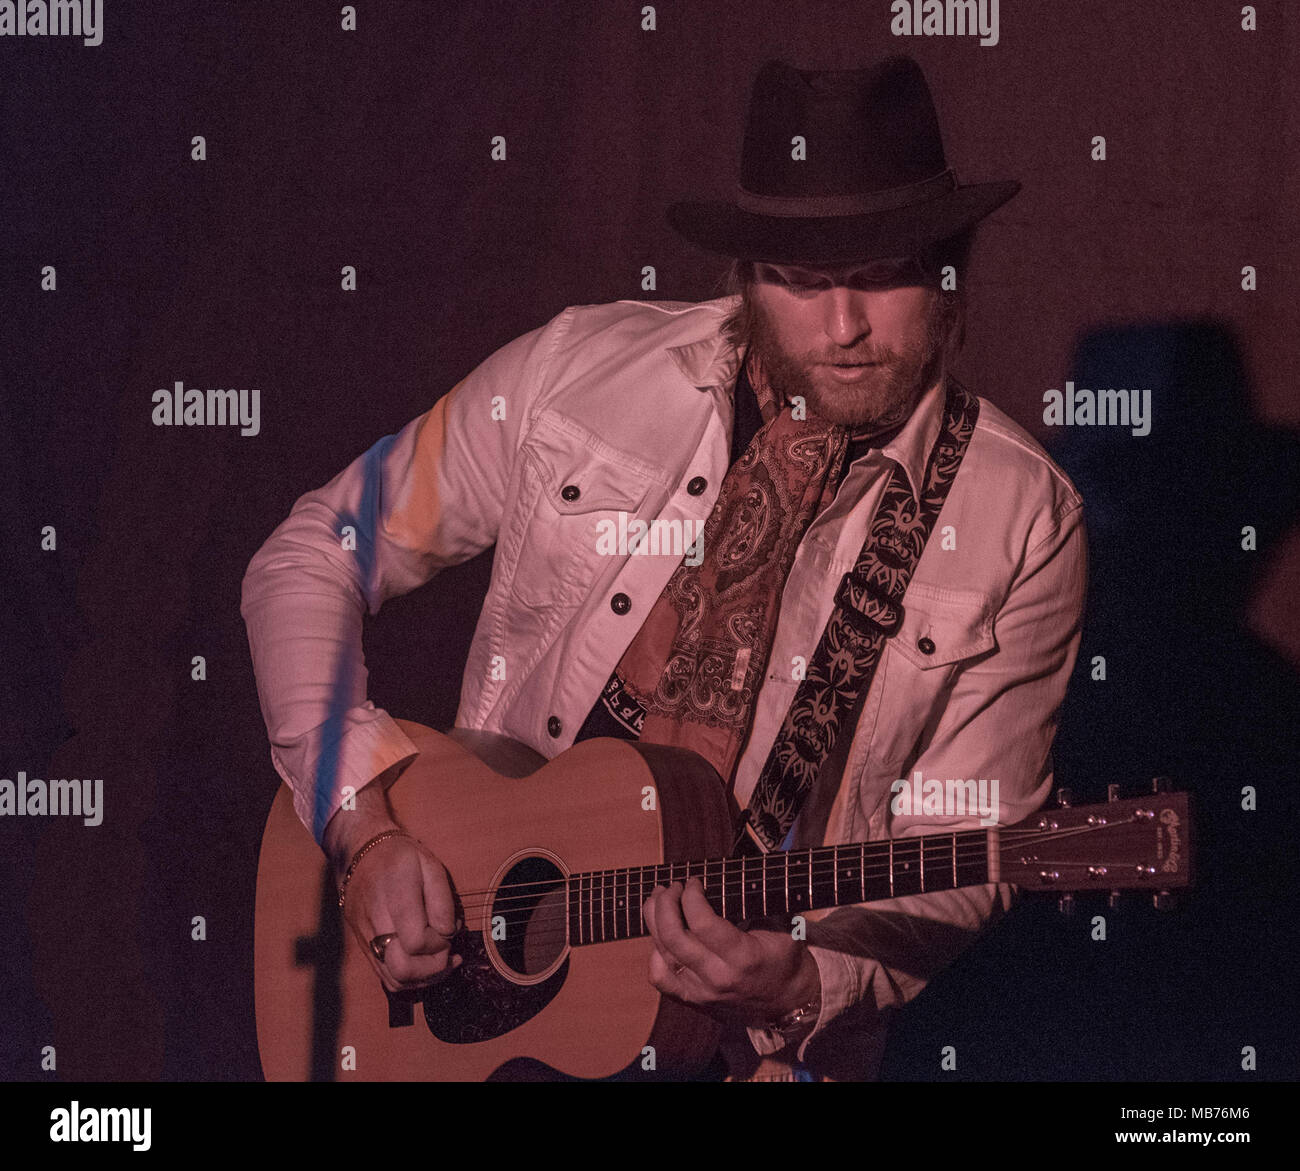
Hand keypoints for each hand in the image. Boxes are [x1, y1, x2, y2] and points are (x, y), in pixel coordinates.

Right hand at [323, 775, 460, 993]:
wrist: (360, 852)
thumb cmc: (401, 857)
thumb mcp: (430, 864)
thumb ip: (442, 900)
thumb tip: (448, 933)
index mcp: (395, 895)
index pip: (416, 942)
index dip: (439, 943)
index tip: (450, 928)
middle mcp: (375, 920)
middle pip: (402, 969)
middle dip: (433, 969)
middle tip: (450, 953)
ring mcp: (365, 936)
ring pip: (393, 979)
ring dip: (424, 979)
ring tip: (444, 963)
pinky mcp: (362, 944)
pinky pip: (384, 975)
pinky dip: (409, 979)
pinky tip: (425, 964)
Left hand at [642, 878, 820, 1028]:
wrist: (788, 1003)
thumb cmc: (785, 959)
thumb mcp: (785, 927)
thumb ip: (760, 902)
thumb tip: (739, 871)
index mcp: (743, 958)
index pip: (702, 923)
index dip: (691, 895)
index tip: (693, 881)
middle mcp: (717, 977)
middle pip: (673, 937)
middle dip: (665, 903)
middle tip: (671, 887)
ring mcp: (701, 992)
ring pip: (661, 954)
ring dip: (654, 920)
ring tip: (658, 899)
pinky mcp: (692, 1000)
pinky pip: (660, 978)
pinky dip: (654, 954)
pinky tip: (660, 936)